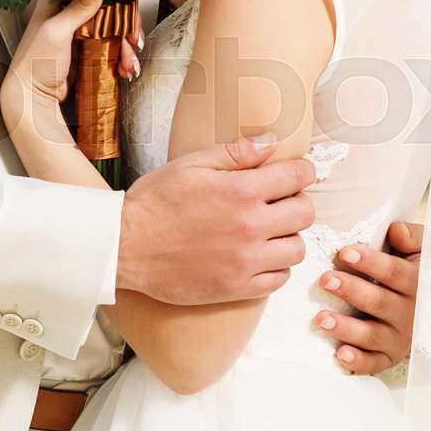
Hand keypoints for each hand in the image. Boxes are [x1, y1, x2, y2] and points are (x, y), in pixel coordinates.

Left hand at [2, 0, 142, 110]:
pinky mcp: (86, 50)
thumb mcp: (57, 31)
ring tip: (128, 63)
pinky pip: (111, 48)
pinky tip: (124, 68)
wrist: (34, 98)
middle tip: (133, 41)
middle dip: (126, 27)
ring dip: (126, 46)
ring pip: (114, 30)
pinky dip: (122, 57)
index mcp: (57, 0)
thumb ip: (78, 5)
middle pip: (110, 9)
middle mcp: (70, 13)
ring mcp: (79, 32)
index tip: (129, 11)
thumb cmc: (36, 64)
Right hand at [117, 137, 315, 303]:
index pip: (298, 176)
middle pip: (305, 213)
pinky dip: (276, 267)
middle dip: (296, 202)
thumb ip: (237, 152)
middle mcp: (250, 226)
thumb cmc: (155, 202)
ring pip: (297, 249)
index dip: (300, 171)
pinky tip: (258, 256)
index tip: (292, 174)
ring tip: (268, 231)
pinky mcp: (238, 287)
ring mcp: (246, 261)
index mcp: (241, 191)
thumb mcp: (192, 164)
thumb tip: (273, 142)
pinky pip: (279, 278)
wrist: (125, 246)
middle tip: (278, 202)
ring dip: (288, 237)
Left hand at [311, 220, 422, 374]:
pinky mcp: (389, 357)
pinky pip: (374, 362)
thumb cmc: (416, 270)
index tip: (344, 252)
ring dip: (346, 328)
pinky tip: (340, 354)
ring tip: (320, 318)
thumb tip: (395, 230)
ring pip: (372, 335)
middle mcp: (410, 312)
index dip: (369, 262)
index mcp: (417, 282)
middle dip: (351, 290)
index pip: (393, 272)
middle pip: (379, 302)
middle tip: (325, 280)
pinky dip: (358, 361)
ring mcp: (400, 337)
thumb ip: (411, 236)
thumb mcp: (422, 249)